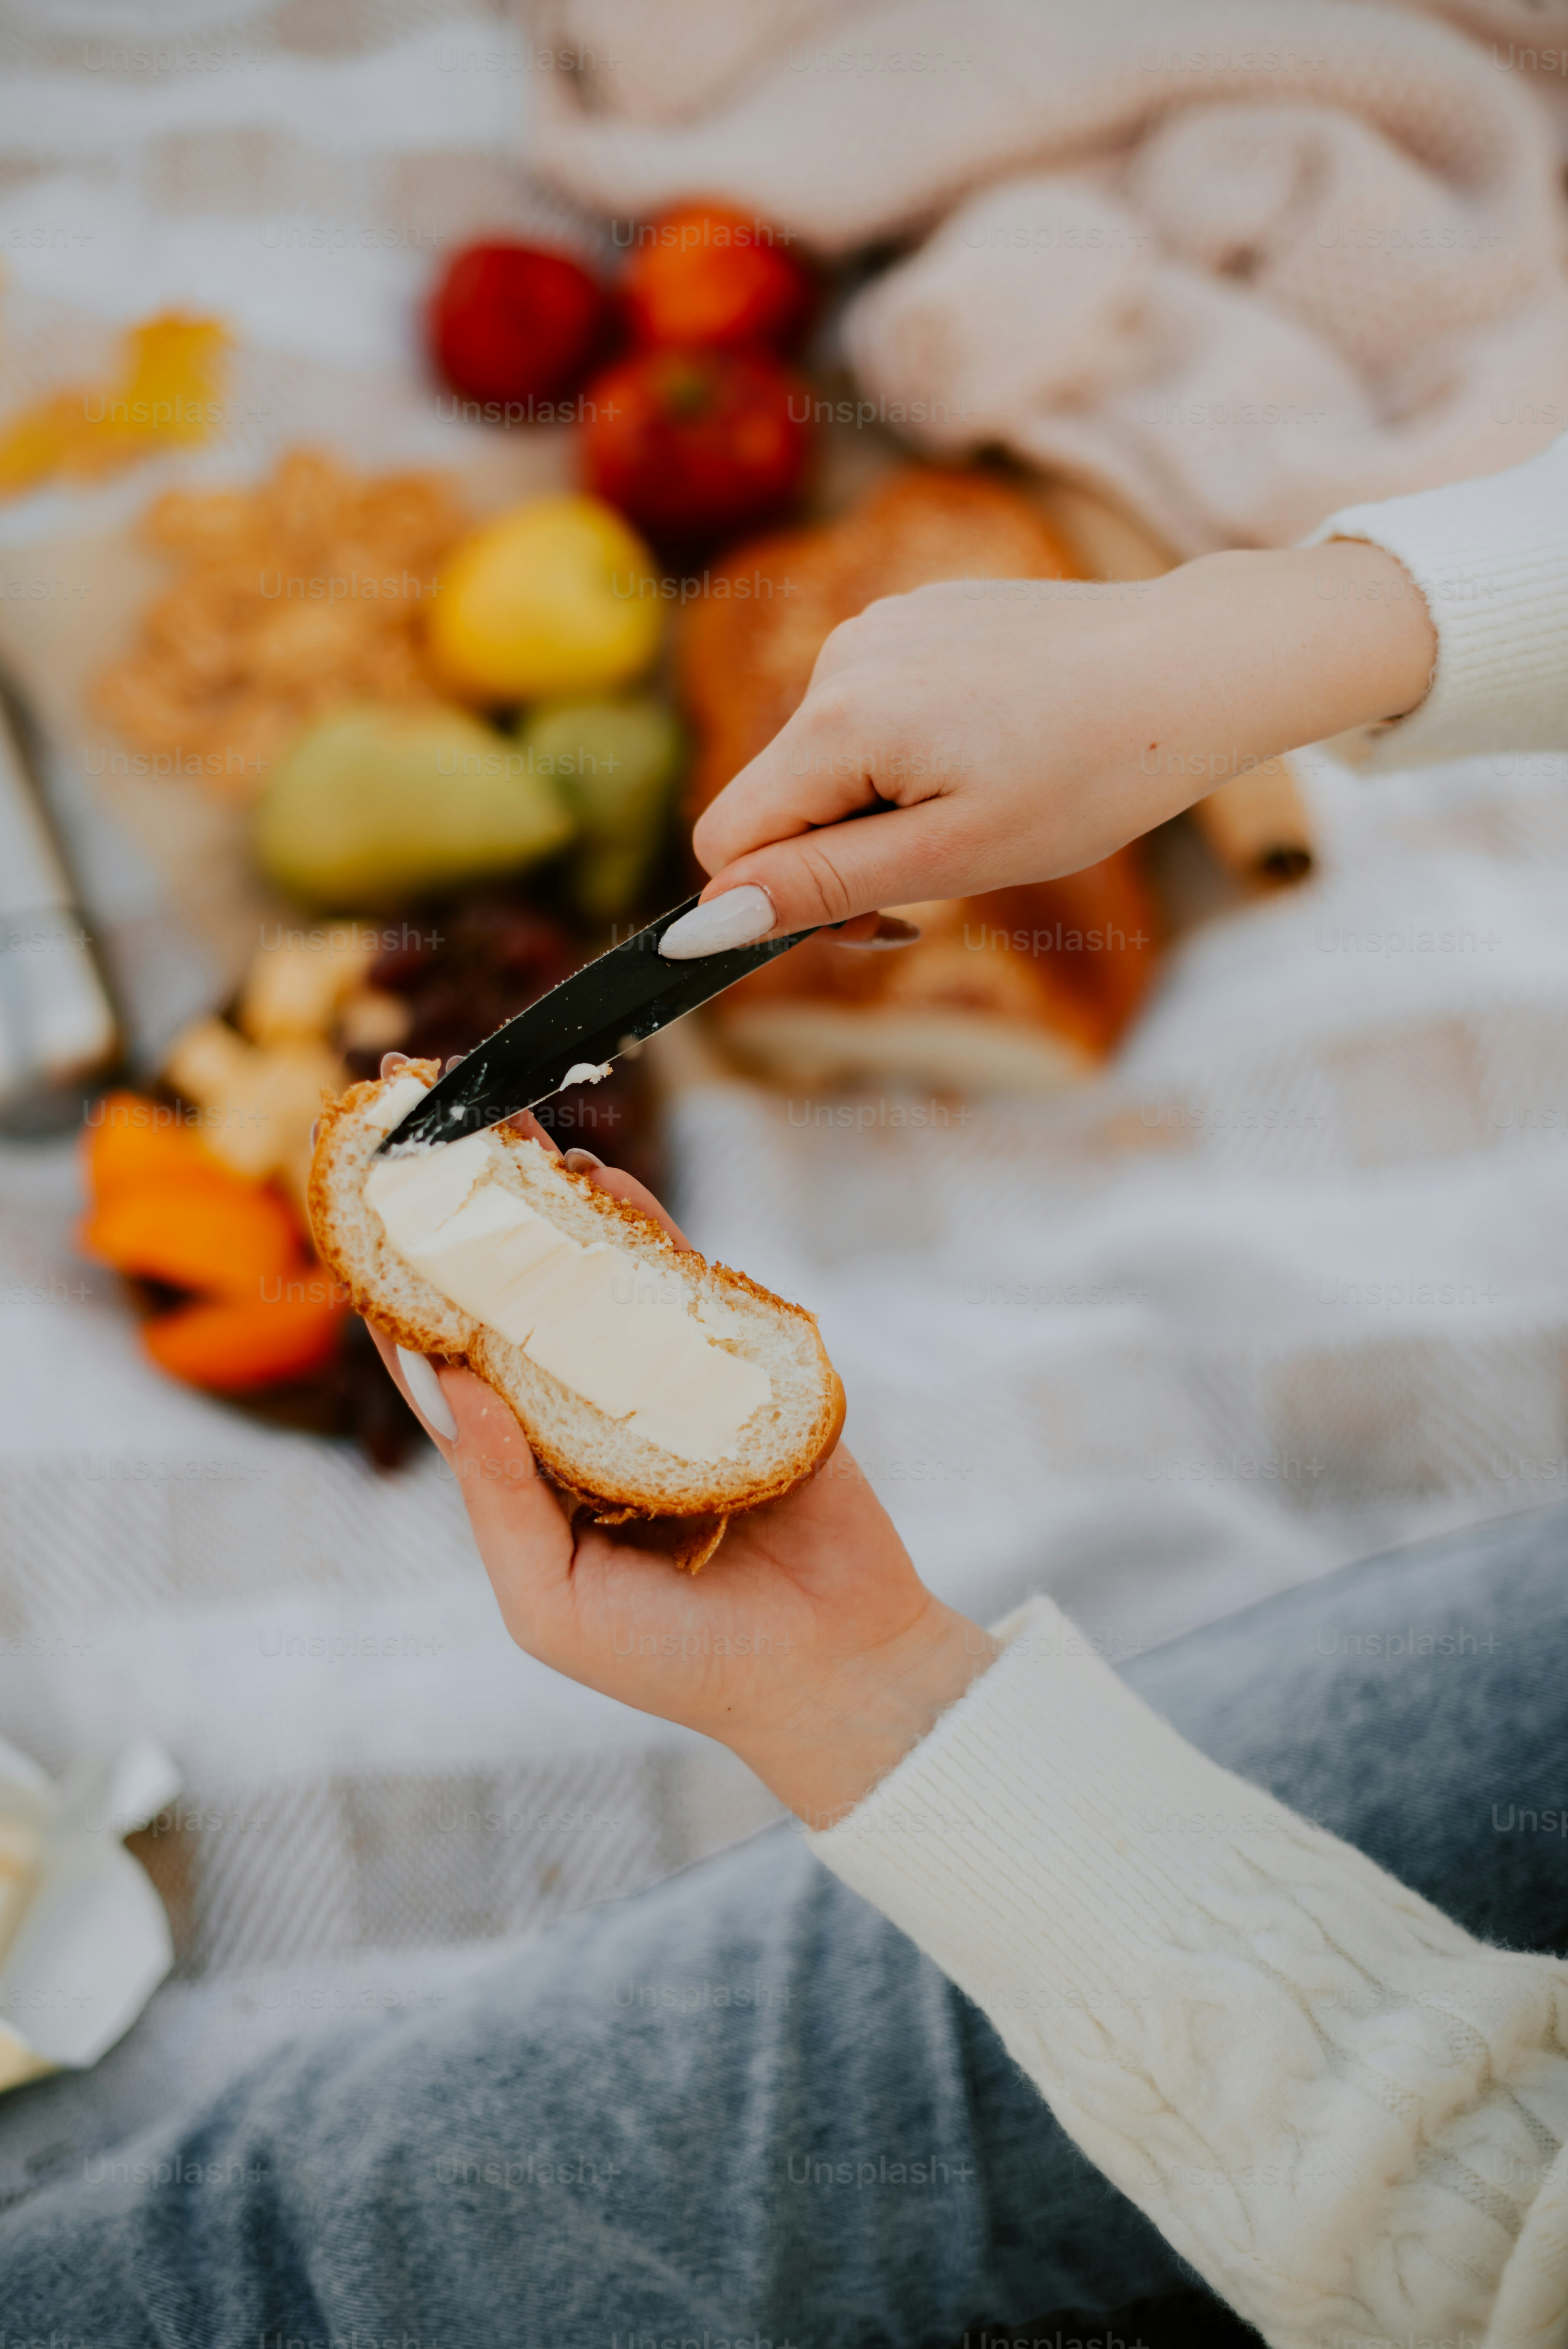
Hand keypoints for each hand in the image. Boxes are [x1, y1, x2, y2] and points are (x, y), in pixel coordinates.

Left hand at [364, 1058, 997, 1826]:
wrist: (830, 1670)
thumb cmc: (679, 1659)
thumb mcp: (551, 1598)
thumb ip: (498, 1493)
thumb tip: (442, 1376)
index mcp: (532, 1472)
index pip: (453, 1368)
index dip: (408, 1297)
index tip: (369, 1221)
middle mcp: (587, 1417)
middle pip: (518, 1303)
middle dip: (478, 1223)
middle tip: (434, 1136)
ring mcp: (664, 1385)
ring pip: (596, 1281)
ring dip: (554, 1210)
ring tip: (511, 1140)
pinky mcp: (740, 1368)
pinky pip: (683, 1289)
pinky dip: (645, 1234)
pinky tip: (605, 1188)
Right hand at [688, 540, 1436, 940]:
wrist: (1193, 668)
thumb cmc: (1090, 776)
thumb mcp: (949, 858)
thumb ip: (818, 887)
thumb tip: (703, 924)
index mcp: (838, 718)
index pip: (727, 840)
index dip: (777, 902)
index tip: (876, 920)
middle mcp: (841, 656)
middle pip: (779, 800)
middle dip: (841, 855)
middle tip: (950, 872)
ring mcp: (881, 624)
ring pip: (830, 758)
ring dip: (884, 804)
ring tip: (989, 799)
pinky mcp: (921, 612)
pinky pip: (876, 710)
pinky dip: (915, 752)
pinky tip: (1001, 748)